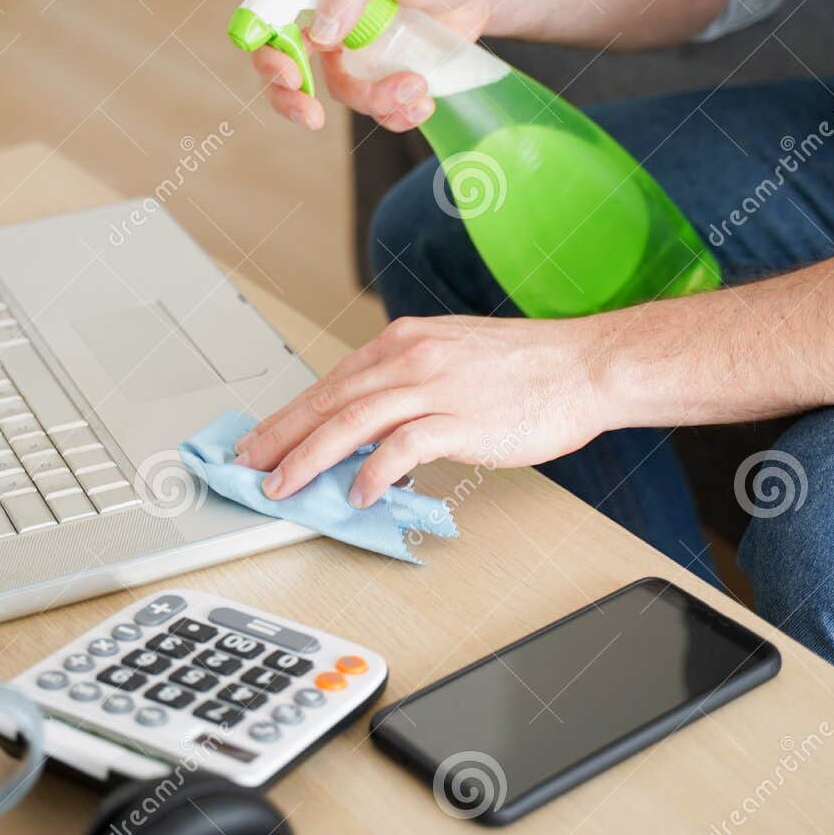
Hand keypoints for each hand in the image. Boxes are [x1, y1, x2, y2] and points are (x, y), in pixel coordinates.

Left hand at [233, 315, 607, 507]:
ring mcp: (435, 386)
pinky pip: (404, 446)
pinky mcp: (461, 418)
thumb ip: (407, 383)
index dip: (289, 415)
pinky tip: (357, 493)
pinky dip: (374, 471)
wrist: (586, 365)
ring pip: (352, 420)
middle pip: (328, 398)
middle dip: (280, 436)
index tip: (261, 441)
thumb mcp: (452, 356)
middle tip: (247, 467)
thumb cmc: (528, 367)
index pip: (331, 381)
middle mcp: (411, 357)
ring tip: (284, 486)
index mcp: (404, 341)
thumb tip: (367, 423)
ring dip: (309, 456)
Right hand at [251, 0, 505, 131]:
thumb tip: (317, 35)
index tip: (288, 75)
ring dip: (375, 99)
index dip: (267, 48)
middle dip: (294, 97)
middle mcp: (326, 12)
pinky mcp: (381, 72)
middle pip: (286, 65)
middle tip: (312, 117)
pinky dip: (396, 113)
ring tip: (417, 86)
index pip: (270, 14)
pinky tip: (424, 100)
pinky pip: (374, 107)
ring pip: (340, 91)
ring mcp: (353, 47)